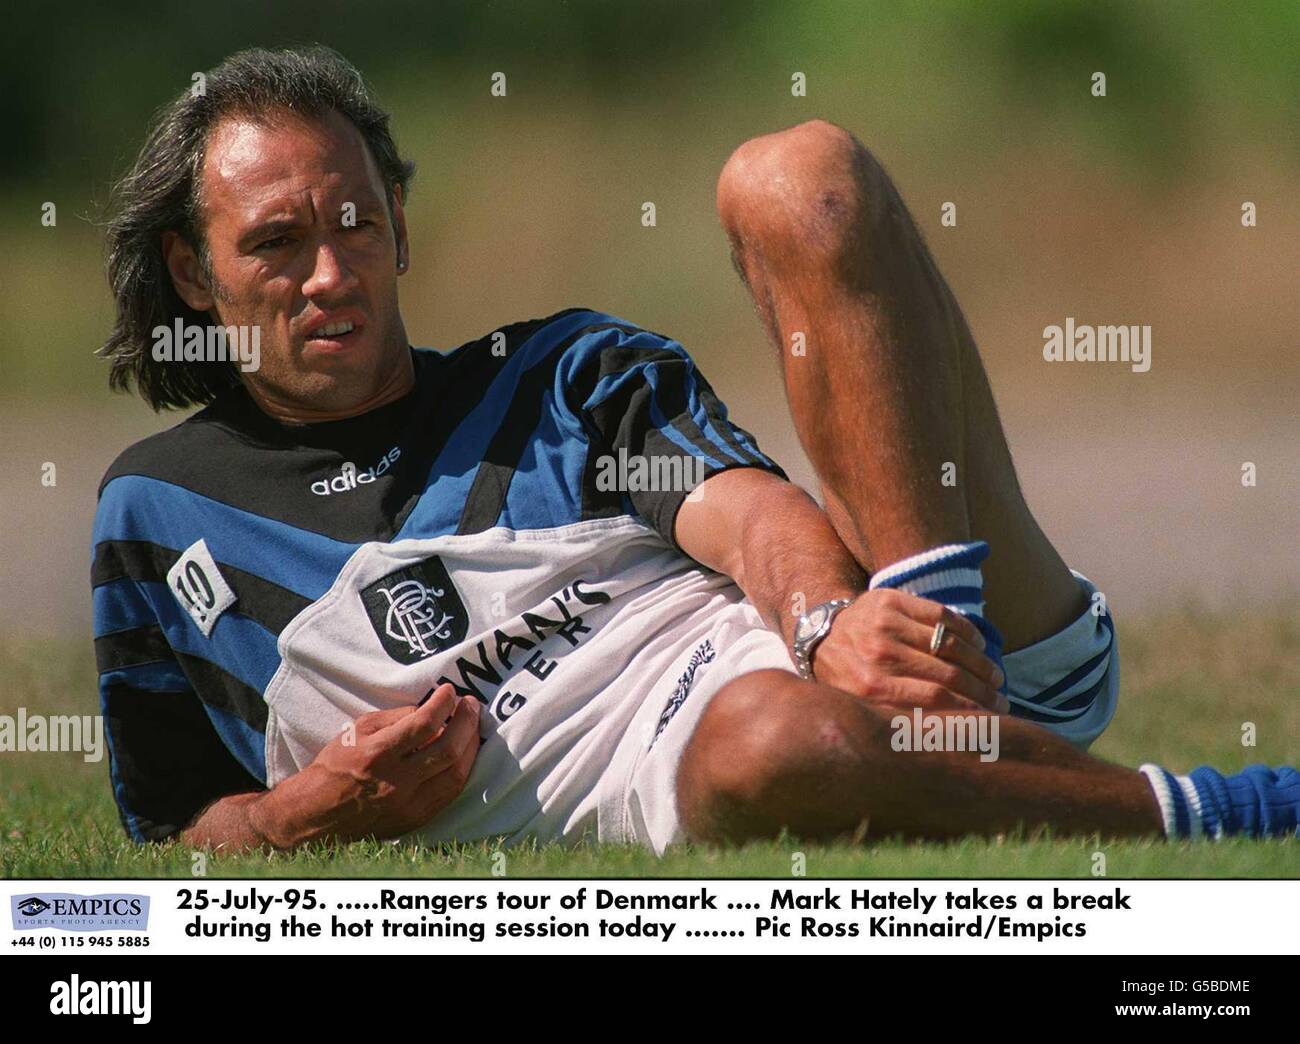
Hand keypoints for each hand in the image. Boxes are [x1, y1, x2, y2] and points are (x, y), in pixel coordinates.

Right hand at [254, 683, 481, 846]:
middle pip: (447, 749)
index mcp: (377, 754)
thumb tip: (432, 708)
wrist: (320, 812)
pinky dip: (462, 769)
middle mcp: (396, 782)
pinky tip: (465, 753)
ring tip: (473, 727)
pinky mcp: (417, 819)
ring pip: (456, 774)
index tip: (450, 691)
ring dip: (471, 746)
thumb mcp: (359, 729)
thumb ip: (397, 717)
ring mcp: (409, 805)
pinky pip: (451, 793)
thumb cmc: (338, 764)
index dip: (443, 704)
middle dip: (466, 722)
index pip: (423, 724)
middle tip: (471, 705)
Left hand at [810, 588, 1007, 712]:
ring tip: (994, 676)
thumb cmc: (847, 679)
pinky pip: (941, 615)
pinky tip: (979, 645)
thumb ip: (896, 723)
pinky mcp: (889, 599)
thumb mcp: (862, 707)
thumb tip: (946, 751)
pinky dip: (967, 631)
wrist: (820, 634)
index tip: (994, 723)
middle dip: (983, 691)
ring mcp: (884, 623)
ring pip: (950, 644)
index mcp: (870, 688)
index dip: (972, 712)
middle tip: (1001, 701)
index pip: (937, 702)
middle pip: (949, 674)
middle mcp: (878, 654)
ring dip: (980, 662)